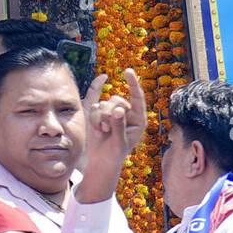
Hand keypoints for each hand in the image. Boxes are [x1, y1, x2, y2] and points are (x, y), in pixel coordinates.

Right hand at [76, 69, 145, 203]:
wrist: (101, 160)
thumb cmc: (115, 153)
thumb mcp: (119, 141)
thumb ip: (119, 125)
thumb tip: (118, 109)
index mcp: (138, 119)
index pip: (137, 98)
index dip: (133, 84)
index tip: (128, 71)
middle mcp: (127, 113)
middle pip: (116, 100)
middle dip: (108, 114)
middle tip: (105, 129)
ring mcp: (113, 113)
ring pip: (104, 104)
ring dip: (100, 118)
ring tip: (102, 131)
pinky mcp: (100, 113)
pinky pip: (94, 105)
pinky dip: (94, 117)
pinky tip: (97, 128)